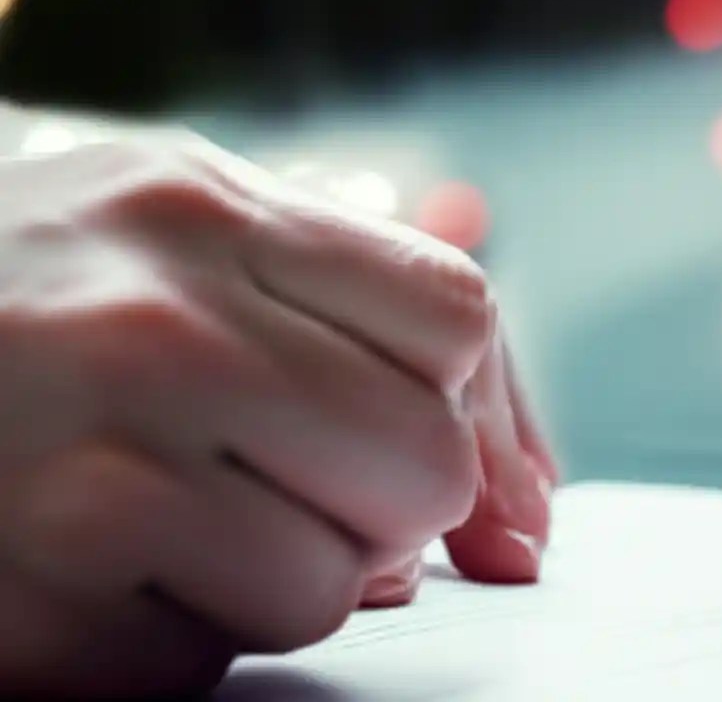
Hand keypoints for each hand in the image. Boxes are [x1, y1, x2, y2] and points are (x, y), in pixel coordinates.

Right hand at [0, 135, 554, 696]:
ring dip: (281, 578)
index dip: (474, 404)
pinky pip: (206, 664)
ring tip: (173, 518)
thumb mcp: (173, 230)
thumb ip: (353, 311)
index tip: (435, 450)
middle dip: (394, 504)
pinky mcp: (21, 606)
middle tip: (297, 484)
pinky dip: (177, 638)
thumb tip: (524, 505)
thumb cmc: (18, 288)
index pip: (456, 318)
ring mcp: (74, 470)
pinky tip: (97, 570)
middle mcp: (148, 330)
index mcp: (200, 212)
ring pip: (330, 586)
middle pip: (425, 463)